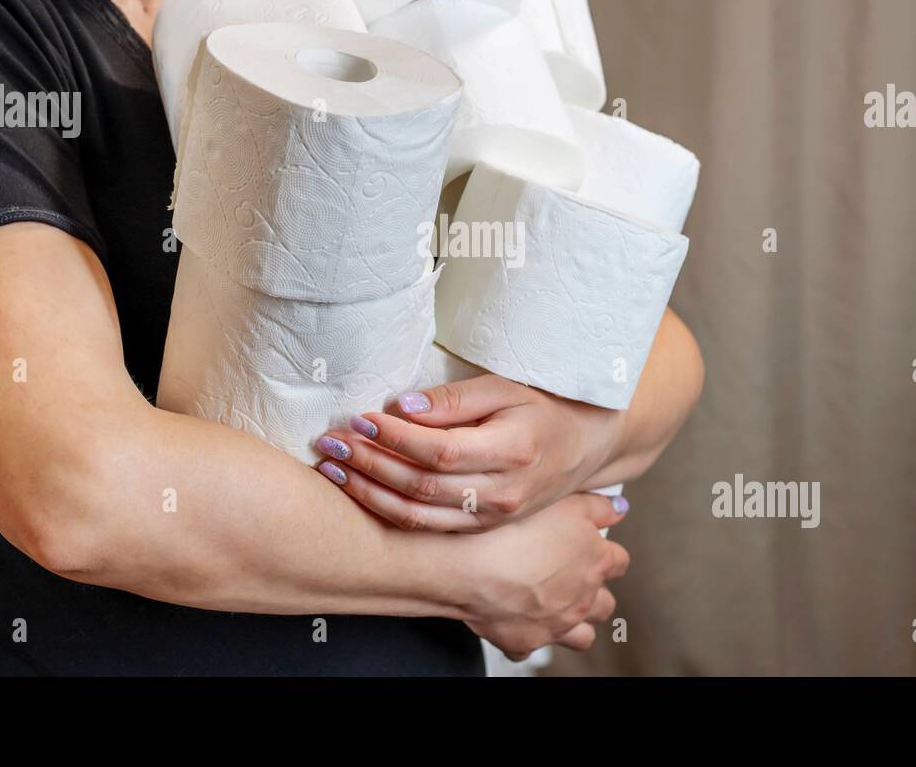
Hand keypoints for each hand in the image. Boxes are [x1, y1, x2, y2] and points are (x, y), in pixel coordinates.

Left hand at [313, 374, 626, 530]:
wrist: (586, 444)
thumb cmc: (543, 407)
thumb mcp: (506, 388)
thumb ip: (455, 400)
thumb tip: (404, 407)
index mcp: (511, 451)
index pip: (437, 451)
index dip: (393, 437)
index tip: (360, 417)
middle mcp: (502, 492)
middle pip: (421, 486)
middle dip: (368, 464)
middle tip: (329, 442)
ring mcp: (493, 516)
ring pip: (419, 515)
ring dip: (368, 492)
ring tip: (332, 468)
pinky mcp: (484, 527)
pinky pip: (429, 527)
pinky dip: (390, 511)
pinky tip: (361, 491)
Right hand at [460, 492, 629, 658]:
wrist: (472, 568)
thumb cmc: (516, 532)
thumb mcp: (564, 502)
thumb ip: (598, 507)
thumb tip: (619, 509)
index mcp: (595, 563)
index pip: (619, 561)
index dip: (606, 551)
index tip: (592, 545)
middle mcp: (582, 599)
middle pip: (604, 603)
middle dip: (594, 592)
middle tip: (573, 577)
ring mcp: (557, 624)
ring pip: (582, 636)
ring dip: (573, 623)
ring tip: (555, 606)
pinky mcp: (527, 641)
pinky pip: (531, 647)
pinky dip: (527, 635)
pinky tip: (516, 618)